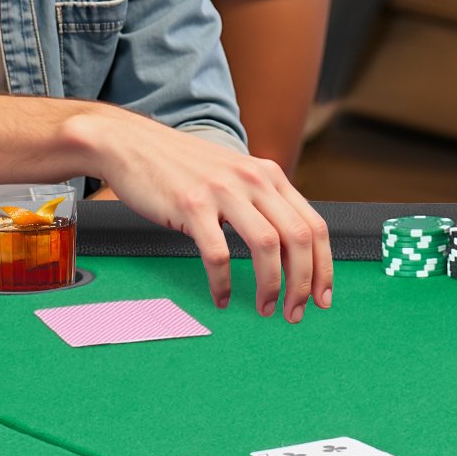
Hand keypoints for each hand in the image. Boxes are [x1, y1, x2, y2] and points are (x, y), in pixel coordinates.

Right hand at [81, 108, 332, 320]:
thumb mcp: (234, 173)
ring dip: (271, 285)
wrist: (132, 143)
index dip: (324, 266)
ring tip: (264, 309)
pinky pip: (218, 254)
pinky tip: (221, 298)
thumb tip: (288, 248)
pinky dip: (223, 283)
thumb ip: (261, 200)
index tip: (321, 297)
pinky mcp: (191, 205)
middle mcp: (253, 179)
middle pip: (298, 237)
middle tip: (296, 312)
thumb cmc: (181, 167)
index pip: (314, 224)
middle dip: (304, 282)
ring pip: (267, 246)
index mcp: (268, 174)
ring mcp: (223, 191)